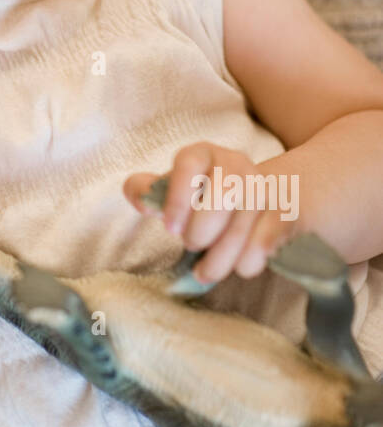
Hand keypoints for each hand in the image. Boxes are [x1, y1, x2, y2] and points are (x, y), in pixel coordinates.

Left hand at [123, 142, 295, 282]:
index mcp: (202, 154)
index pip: (189, 163)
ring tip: (204, 272)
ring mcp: (262, 187)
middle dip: (202, 230)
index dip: (178, 198)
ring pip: (243, 226)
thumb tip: (141, 201)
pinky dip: (247, 262)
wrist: (264, 196)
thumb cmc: (205, 196)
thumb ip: (148, 191)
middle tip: (191, 245)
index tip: (170, 229)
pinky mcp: (283, 213)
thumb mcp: (174, 190)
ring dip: (221, 258)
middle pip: (222, 195)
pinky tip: (237, 266)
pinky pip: (265, 243)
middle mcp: (235, 164)